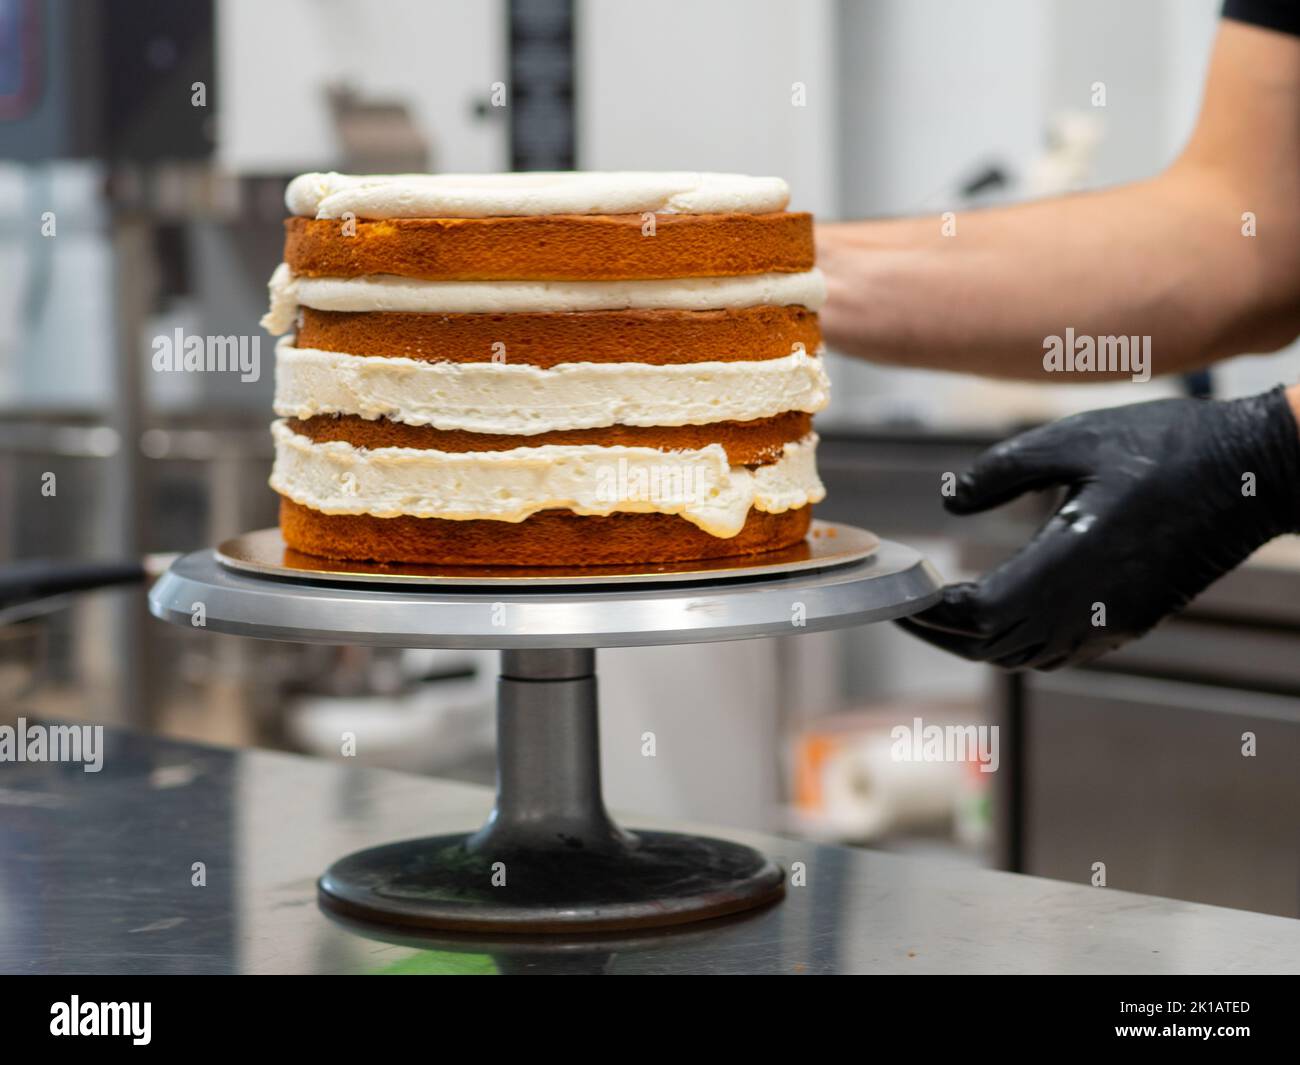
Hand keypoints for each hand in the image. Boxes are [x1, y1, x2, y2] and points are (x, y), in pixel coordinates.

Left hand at [899, 387, 1299, 669]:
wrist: (1255, 471)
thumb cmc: (1166, 446)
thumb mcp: (1071, 440)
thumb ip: (1001, 470)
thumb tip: (948, 498)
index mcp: (1067, 567)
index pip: (977, 614)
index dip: (931, 610)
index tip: (902, 590)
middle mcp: (1087, 609)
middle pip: (992, 646)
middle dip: (940, 632)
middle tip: (902, 607)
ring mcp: (1113, 622)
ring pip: (1024, 657)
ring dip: (975, 641)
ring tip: (939, 613)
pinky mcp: (1132, 621)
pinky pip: (1059, 651)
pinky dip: (1016, 642)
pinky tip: (1000, 615)